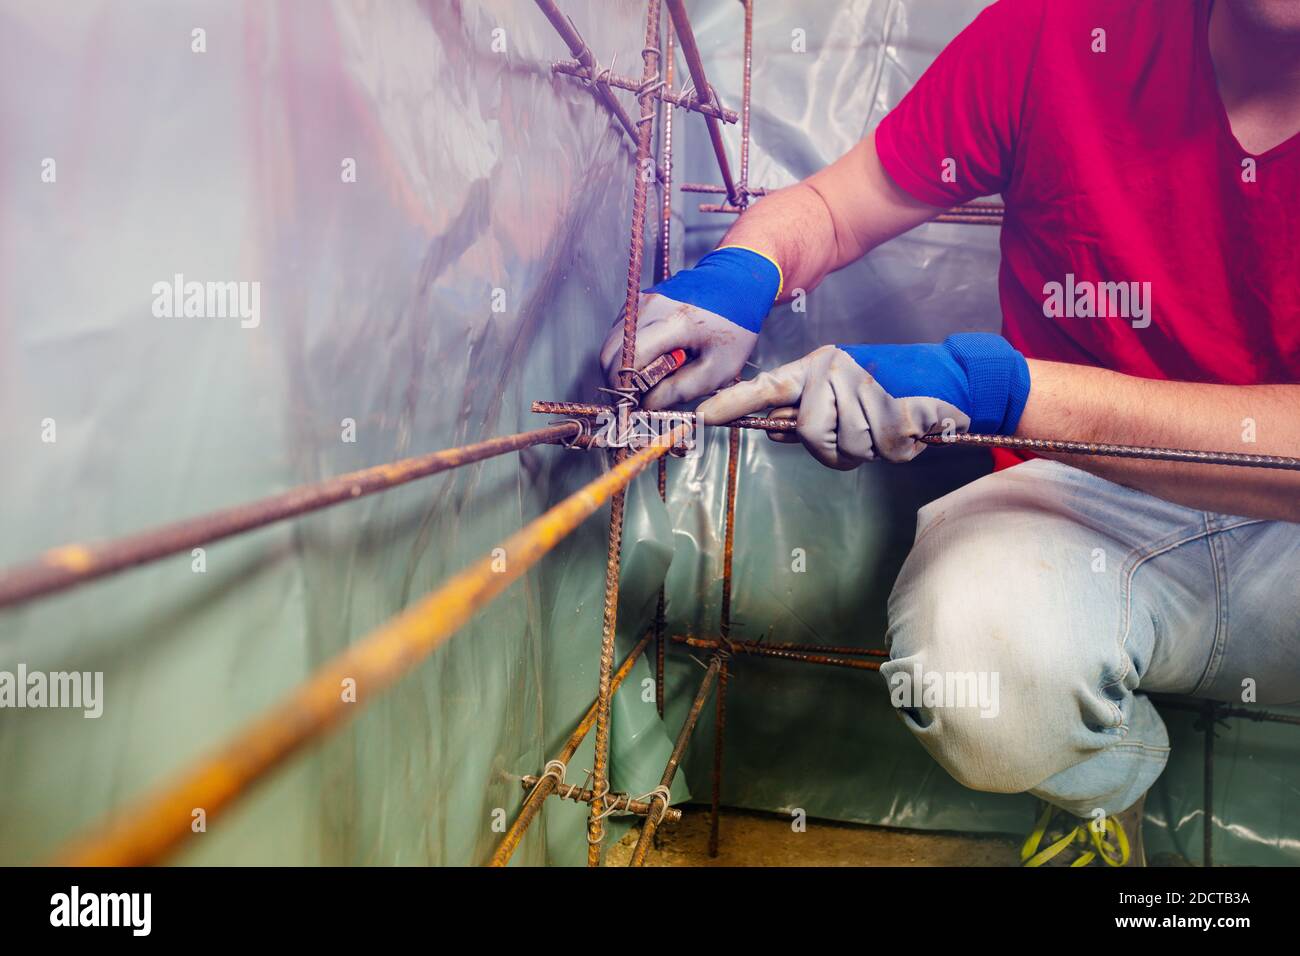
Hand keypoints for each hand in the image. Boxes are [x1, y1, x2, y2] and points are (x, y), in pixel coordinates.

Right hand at [599, 246, 780, 409]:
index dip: (625, 388)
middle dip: (618, 381)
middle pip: (610, 352)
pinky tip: (649, 359)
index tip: (633, 406)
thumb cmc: (734, 327)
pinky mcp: (639, 301)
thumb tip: (648, 404)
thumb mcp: (719, 368)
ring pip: (611, 343)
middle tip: (637, 398)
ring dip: (621, 366)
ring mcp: (641, 301)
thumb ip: (681, 390)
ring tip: (646, 380)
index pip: (630, 359)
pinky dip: (626, 351)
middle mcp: (650, 307)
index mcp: (673, 322)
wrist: (737, 284)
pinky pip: (620, 332)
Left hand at [695, 334, 1030, 468]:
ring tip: (884, 426)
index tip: (700, 418)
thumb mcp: (839, 402)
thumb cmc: (888, 394)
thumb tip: (776, 434)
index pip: (764, 389)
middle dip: (837, 449)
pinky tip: (905, 425)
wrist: (946, 379)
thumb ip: (804, 418)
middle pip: (811, 434)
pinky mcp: (888, 394)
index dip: (732, 405)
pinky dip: (897, 446)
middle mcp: (827, 368)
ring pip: (846, 444)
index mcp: (810, 370)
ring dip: (870, 449)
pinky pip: (879, 445)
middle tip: (861, 437)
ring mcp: (857, 379)